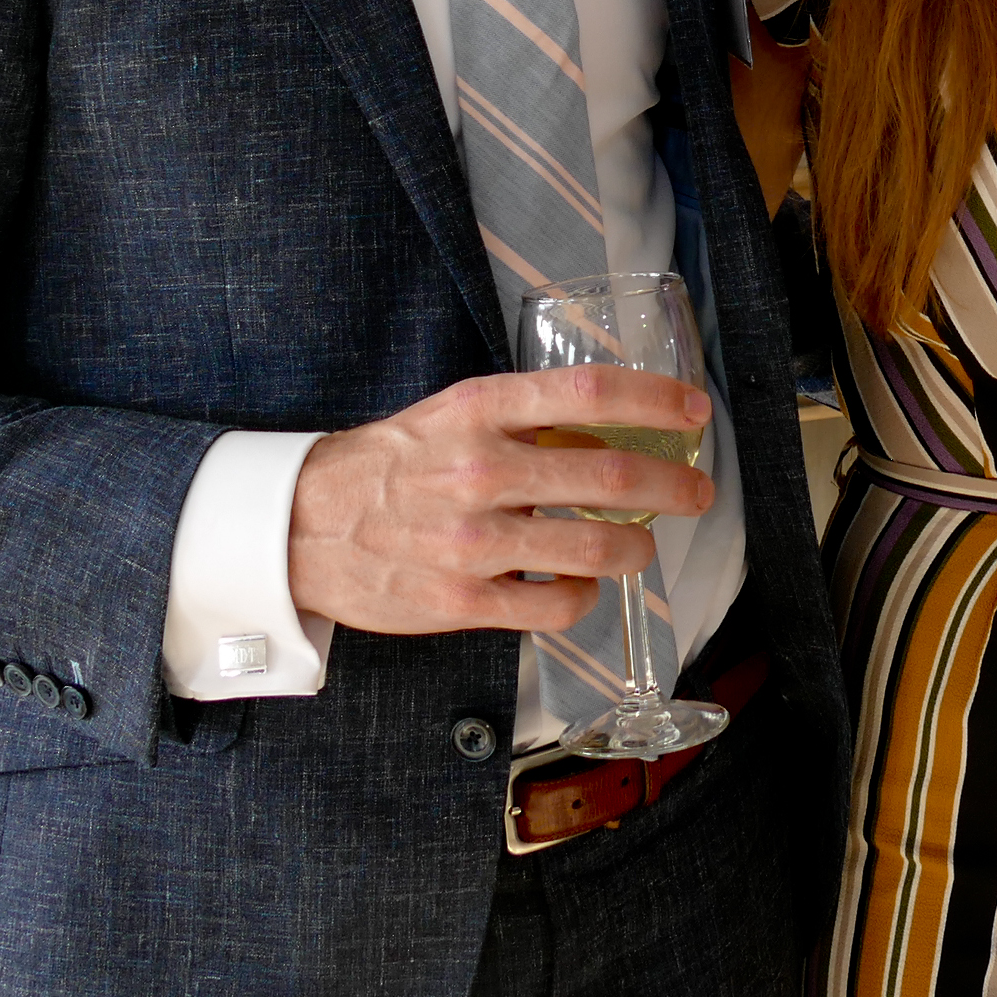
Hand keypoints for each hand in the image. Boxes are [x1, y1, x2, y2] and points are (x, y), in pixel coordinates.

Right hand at [286, 367, 714, 635]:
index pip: (587, 392)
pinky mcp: (460, 600)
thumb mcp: (452, 413)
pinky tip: (580, 586)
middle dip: (672, 486)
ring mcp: (471, 540)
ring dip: (636, 548)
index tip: (693, 411)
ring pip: (594, 549)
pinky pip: (554, 605)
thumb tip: (610, 430)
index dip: (654, 400)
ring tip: (641, 546)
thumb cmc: (391, 464)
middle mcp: (480, 470)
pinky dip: (583, 597)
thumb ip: (524, 418)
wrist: (299, 526)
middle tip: (696, 493)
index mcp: (479, 410)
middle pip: (609, 477)